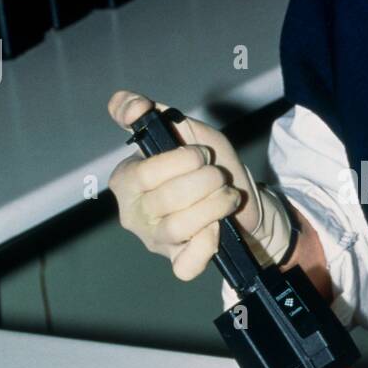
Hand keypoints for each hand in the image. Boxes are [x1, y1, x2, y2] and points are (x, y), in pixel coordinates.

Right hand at [107, 91, 288, 279]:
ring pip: (177, 228)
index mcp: (127, 179)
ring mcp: (154, 240)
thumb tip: (126, 102)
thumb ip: (153, 115)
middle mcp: (134, 212)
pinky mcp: (177, 261)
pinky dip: (206, 246)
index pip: (144, 173)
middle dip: (204, 182)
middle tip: (218, 176)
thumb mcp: (187, 131)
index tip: (201, 154)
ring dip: (213, 207)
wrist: (241, 200)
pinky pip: (185, 265)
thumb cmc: (210, 166)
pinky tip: (216, 229)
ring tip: (226, 196)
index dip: (181, 161)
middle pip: (164, 200)